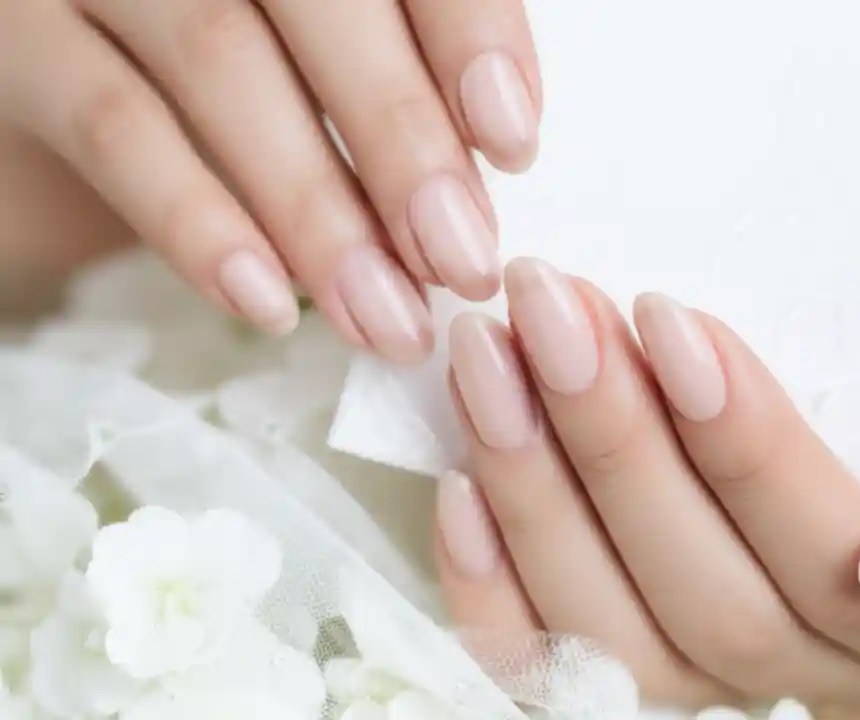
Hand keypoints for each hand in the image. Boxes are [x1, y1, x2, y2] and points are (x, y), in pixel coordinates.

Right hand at [0, 0, 539, 360]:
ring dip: (318, 207)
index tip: (515, 140)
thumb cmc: (238, 48)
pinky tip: (269, 304)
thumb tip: (488, 160)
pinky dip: (198, 224)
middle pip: (320, 1)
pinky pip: (114, 128)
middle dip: (404, 140)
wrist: (74, 49)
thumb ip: (396, 60)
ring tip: (387, 314)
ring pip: (220, 63)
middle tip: (463, 259)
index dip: (469, 34)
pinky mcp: (17, 43)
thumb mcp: (319, 37)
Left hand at [434, 258, 859, 715]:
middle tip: (552, 306)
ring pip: (631, 642)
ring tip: (494, 360)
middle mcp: (859, 670)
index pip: (841, 559)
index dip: (747, 451)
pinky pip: (568, 670)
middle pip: (721, 602)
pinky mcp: (660, 660)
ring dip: (542, 498)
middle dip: (618, 449)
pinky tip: (466, 483)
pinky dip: (500, 589)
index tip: (673, 322)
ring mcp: (754, 677)